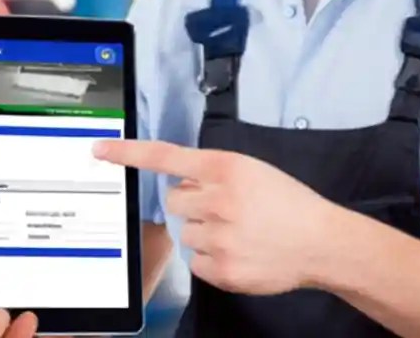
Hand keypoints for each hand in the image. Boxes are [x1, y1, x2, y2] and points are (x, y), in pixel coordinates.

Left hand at [94, 140, 340, 295]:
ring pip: (185, 232)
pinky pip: (193, 261)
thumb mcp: (252, 171)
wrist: (320, 242)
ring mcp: (218, 236)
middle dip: (192, 203)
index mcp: (226, 168)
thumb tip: (179, 181)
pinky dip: (211, 258)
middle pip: (174, 200)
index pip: (165, 157)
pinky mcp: (221, 268)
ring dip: (204, 232)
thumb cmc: (287, 203)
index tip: (99, 150)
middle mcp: (218, 199)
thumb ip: (213, 172)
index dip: (128, 153)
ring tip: (239, 231)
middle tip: (225, 208)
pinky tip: (238, 251)